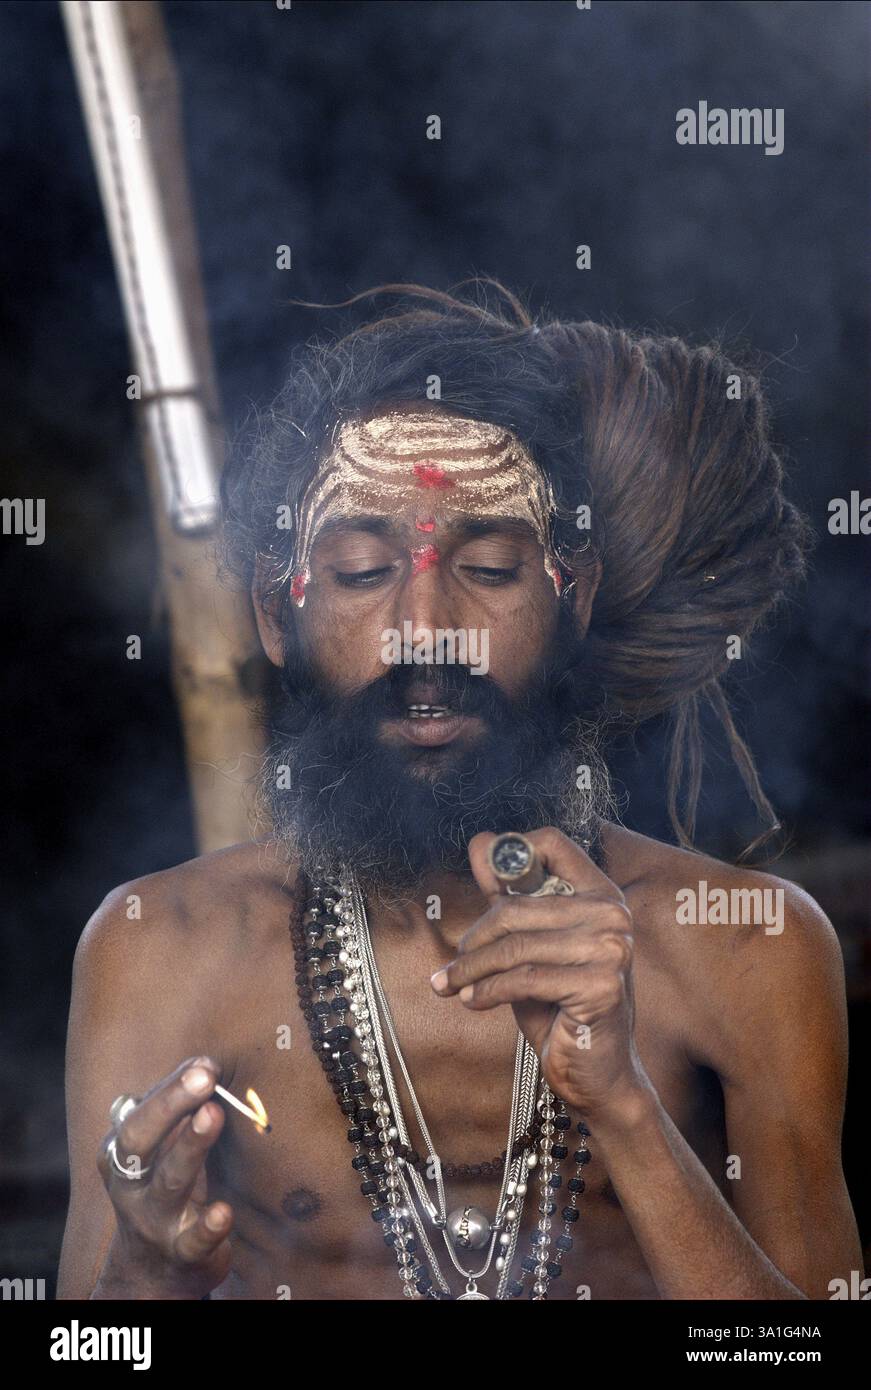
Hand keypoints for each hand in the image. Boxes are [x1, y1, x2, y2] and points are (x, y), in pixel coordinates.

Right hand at [95, 1057, 232, 1298]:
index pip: (138, 1113)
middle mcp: (129, 1185)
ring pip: (169, 1182)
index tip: (204, 1065)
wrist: (151, 1273)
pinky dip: (208, 1226)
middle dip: (170, 1104)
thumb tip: (204, 1066)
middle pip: (139, 1140)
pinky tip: (223, 1210)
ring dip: (191, 1146)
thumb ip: (178, 1111)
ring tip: (213, 1114)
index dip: (171, 1086)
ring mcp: (153, 1220)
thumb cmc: (161, 1192)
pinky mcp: (181, 1252)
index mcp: (119, 1154)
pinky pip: (193, 1240)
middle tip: (204, 1078)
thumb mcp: (160, 1152)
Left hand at [432, 828, 648, 1122]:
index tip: (483, 885)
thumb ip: (508, 896)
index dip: (512, 852)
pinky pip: (525, 979)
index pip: (554, 844)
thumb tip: (480, 842)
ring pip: (517, 946)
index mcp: (601, 895)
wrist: (596, 1074)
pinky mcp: (601, 986)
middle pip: (520, 905)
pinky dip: (488, 990)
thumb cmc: (561, 1007)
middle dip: (475, 938)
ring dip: (472, 969)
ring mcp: (612, 950)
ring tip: (449, 984)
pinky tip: (471, 1000)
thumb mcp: (528, 947)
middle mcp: (613, 916)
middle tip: (449, 966)